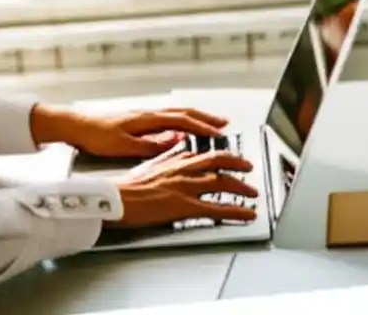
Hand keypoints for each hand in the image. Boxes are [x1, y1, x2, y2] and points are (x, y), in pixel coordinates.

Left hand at [30, 105, 226, 158]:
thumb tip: (177, 141)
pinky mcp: (138, 121)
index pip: (182, 120)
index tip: (219, 133)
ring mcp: (143, 116)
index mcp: (147, 118)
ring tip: (209, 125)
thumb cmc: (96, 136)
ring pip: (176, 114)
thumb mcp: (125, 146)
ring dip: (195, 118)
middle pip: (183, 112)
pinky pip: (167, 118)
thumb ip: (152, 144)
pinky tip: (181, 131)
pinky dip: (181, 122)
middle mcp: (148, 113)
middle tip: (224, 124)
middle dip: (205, 118)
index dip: (202, 127)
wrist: (76, 126)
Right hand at [105, 149, 258, 229]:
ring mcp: (187, 187)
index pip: (202, 153)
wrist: (115, 198)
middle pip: (218, 161)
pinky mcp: (186, 206)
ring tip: (253, 192)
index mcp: (173, 160)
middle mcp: (184, 169)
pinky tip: (247, 214)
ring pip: (223, 182)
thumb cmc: (125, 187)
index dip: (218, 155)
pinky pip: (218, 208)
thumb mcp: (147, 167)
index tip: (227, 156)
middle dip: (237, 163)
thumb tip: (171, 158)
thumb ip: (164, 162)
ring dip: (242, 187)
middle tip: (248, 166)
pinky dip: (236, 211)